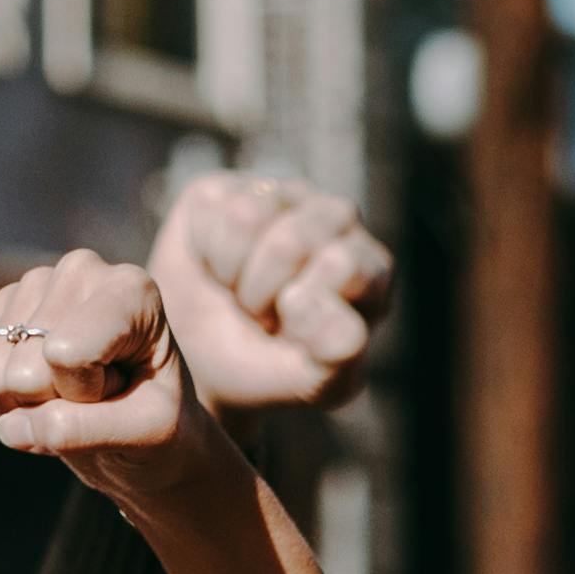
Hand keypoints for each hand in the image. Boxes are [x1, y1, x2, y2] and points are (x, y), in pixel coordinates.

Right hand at [0, 251, 242, 512]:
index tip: (121, 390)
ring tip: (74, 397)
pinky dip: (0, 402)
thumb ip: (88, 431)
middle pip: (25, 372)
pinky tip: (42, 393)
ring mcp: (32, 285)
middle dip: (58, 403)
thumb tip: (14, 427)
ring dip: (29, 407)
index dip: (86, 395)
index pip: (67, 354)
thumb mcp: (145, 434)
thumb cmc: (156, 426)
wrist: (139, 426)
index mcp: (130, 289)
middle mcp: (79, 270)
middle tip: (98, 398)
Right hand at [153, 170, 390, 416]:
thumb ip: (336, 352)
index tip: (292, 333)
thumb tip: (307, 298)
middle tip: (261, 317)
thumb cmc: (271, 371)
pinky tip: (217, 268)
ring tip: (240, 293)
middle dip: (260, 294)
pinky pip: (212, 208)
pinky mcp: (231, 188)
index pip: (342, 264)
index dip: (302, 307)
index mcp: (371, 269)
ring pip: (246, 218)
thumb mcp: (314, 385)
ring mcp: (285, 196)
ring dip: (231, 274)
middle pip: (289, 241)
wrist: (204, 364)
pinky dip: (205, 252)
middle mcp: (337, 221)